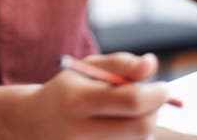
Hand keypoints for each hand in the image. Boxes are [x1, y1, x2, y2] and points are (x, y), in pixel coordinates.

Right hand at [26, 52, 168, 139]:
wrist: (33, 124)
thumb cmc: (68, 91)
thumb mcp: (87, 69)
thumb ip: (121, 63)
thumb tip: (151, 64)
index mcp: (78, 99)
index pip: (131, 100)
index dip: (156, 94)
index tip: (163, 87)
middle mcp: (79, 132)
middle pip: (141, 128)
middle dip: (154, 112)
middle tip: (151, 101)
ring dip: (142, 126)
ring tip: (126, 115)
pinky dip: (131, 139)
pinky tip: (117, 130)